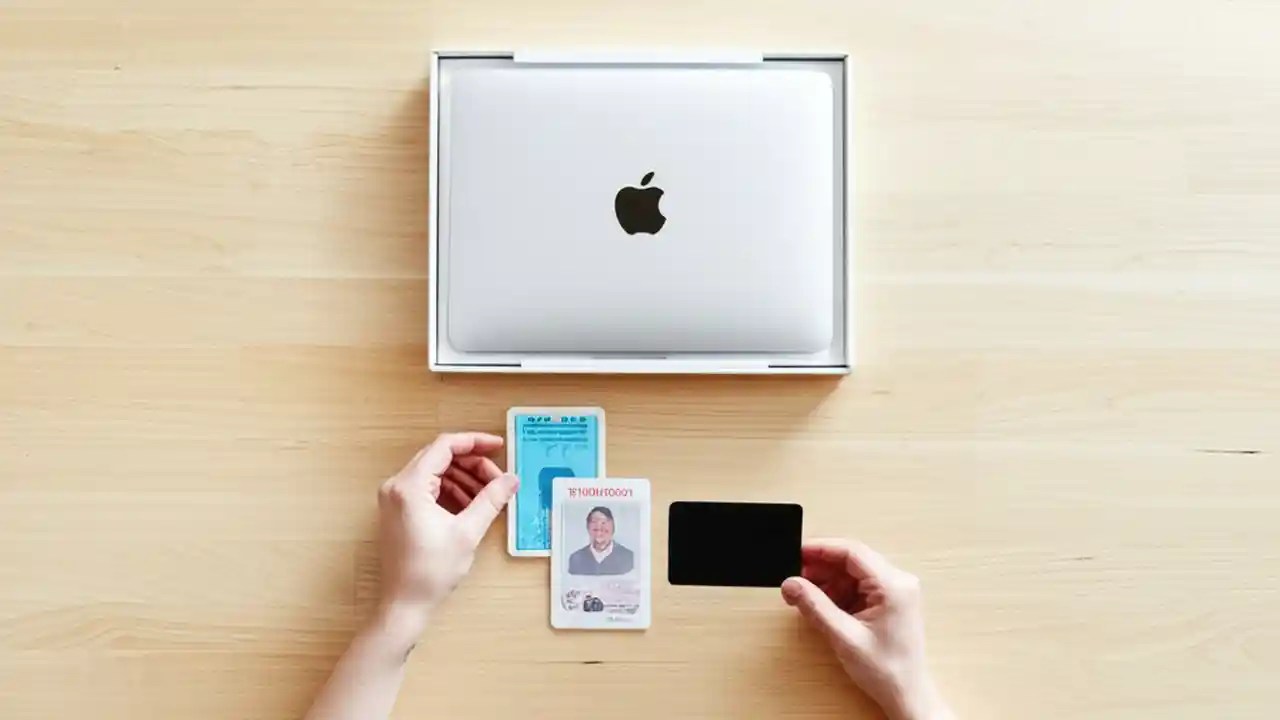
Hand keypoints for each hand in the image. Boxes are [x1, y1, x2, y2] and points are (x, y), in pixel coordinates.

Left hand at [377, 433, 517, 623]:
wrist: (404, 605)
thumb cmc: (431, 572)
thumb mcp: (468, 532)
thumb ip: (491, 500)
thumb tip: (512, 479)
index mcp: (410, 486)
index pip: (445, 447)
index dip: (475, 442)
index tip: (499, 447)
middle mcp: (397, 486)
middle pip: (439, 457)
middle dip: (472, 464)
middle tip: (498, 478)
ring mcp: (394, 498)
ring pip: (434, 472)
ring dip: (463, 478)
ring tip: (487, 495)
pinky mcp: (398, 510)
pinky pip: (427, 488)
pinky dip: (450, 491)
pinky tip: (470, 505)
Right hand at [782, 540, 952, 719]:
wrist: (906, 694)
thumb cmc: (887, 671)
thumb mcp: (844, 637)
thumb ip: (815, 606)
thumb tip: (792, 584)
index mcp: (893, 586)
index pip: (852, 552)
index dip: (821, 548)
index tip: (798, 552)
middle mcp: (898, 582)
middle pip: (852, 560)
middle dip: (821, 567)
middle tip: (796, 576)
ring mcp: (896, 591)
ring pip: (853, 572)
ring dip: (829, 581)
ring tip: (807, 596)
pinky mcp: (890, 600)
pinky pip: (859, 585)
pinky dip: (839, 592)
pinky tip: (824, 605)